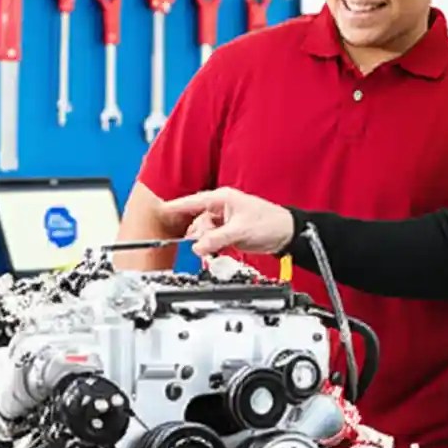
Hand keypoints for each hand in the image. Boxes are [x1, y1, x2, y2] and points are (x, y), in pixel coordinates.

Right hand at [158, 187, 294, 255]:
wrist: (286, 233)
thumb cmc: (269, 222)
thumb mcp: (240, 231)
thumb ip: (216, 239)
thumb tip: (197, 246)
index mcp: (222, 199)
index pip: (192, 202)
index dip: (175, 207)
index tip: (161, 210)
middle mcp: (220, 208)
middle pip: (196, 222)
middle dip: (199, 235)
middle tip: (209, 244)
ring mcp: (223, 221)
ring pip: (204, 233)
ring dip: (207, 242)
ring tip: (221, 246)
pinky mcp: (228, 232)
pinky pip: (212, 240)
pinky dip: (213, 246)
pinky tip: (221, 249)